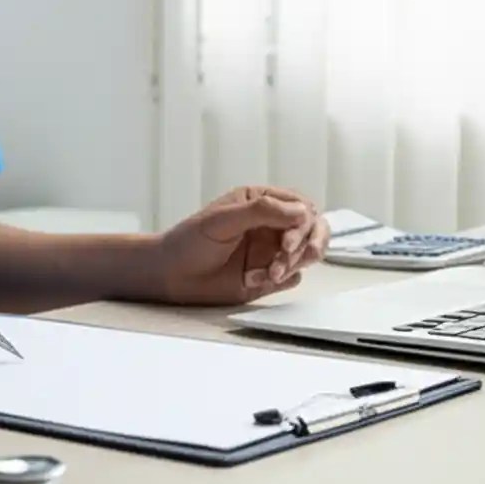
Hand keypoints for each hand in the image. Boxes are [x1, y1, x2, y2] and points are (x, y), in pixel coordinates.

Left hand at [154, 186, 329, 304]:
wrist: (170, 275)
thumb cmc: (190, 241)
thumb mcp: (223, 219)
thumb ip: (262, 211)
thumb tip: (303, 211)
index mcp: (262, 202)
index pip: (301, 206)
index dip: (303, 223)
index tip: (287, 241)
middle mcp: (271, 225)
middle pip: (314, 229)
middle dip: (307, 244)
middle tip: (285, 257)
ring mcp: (271, 251)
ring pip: (307, 254)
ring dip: (294, 263)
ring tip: (270, 273)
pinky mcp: (268, 276)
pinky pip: (293, 277)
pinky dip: (282, 280)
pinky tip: (253, 280)